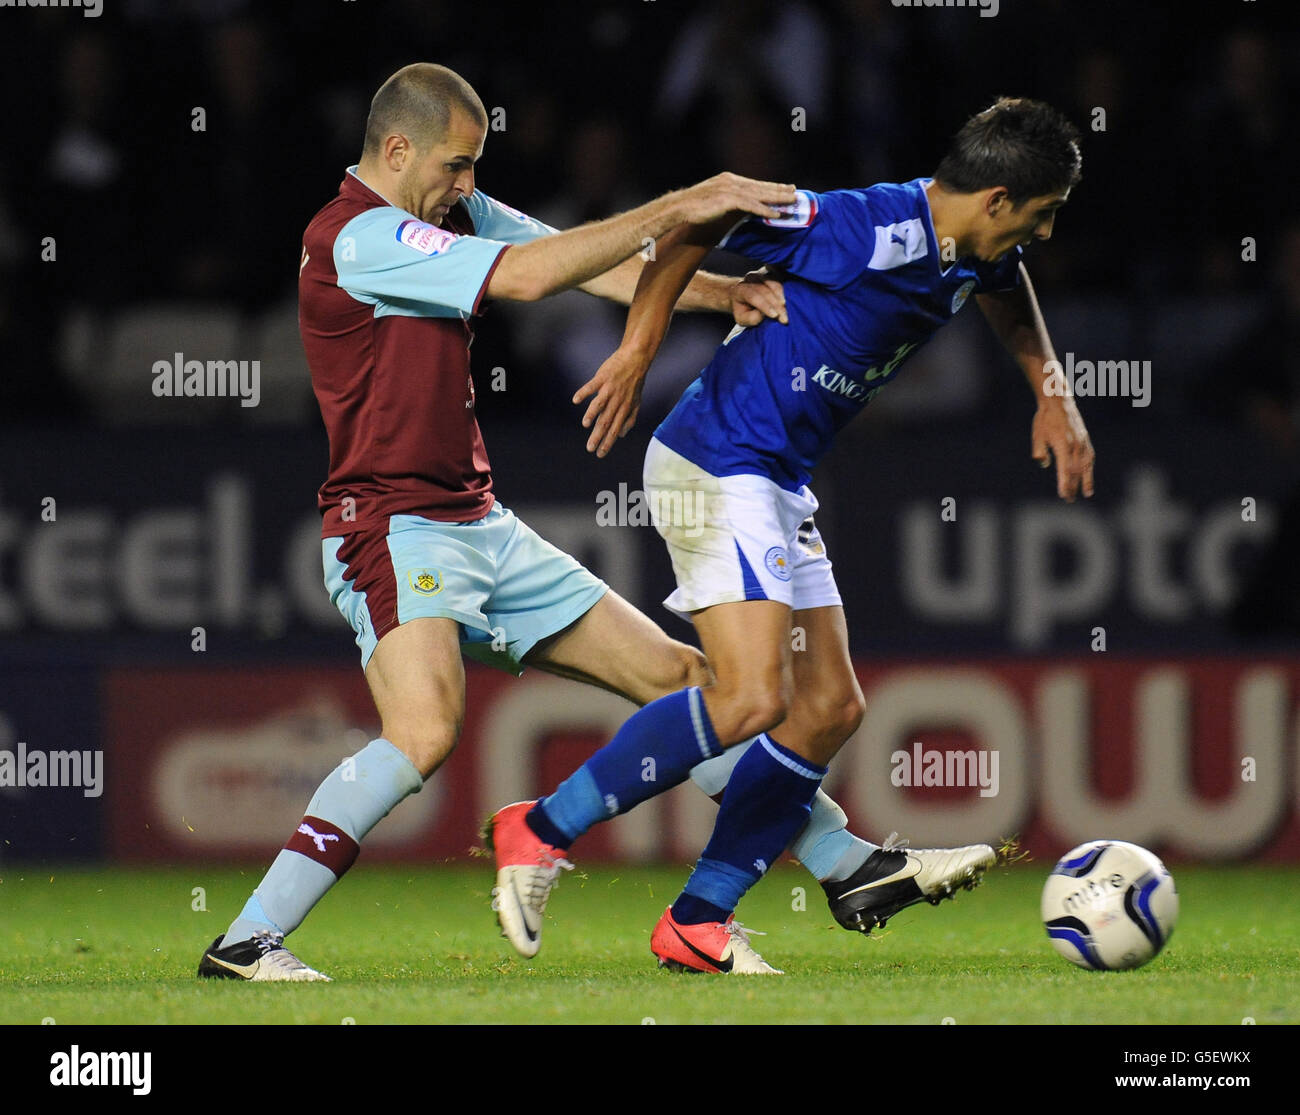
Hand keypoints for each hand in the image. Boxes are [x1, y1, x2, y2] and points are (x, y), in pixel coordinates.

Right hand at [573, 346, 649, 456]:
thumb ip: (629, 419)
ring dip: (592, 414)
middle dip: (598, 436)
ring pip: (599, 404)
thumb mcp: (636, 402)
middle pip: (606, 421)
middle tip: (589, 449)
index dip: (608, 443)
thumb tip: (620, 435)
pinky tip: (576, 400)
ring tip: (585, 425)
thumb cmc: (635, 382)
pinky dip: (583, 392)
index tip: (600, 454)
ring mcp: (609, 389)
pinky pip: (591, 386)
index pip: (615, 429)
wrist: (636, 359)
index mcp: (624, 408)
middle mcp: (617, 400)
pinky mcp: (602, 377)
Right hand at [676, 172, 796, 224]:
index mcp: (728, 180)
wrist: (678, 208)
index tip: (785, 189)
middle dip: (779, 190)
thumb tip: (740, 211)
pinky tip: (775, 213)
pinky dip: (764, 209)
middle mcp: (731, 181)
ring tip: (791, 202)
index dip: (771, 187)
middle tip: (796, 192)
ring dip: (777, 198)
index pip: (754, 184)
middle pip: (760, 186)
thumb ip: (728, 203)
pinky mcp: (727, 199)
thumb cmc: (693, 209)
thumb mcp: (714, 203)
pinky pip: (750, 205)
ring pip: (759, 194)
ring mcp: (729, 189)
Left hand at [730, 270, 786, 325]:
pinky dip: (786, 286)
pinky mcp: (770, 272)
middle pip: (765, 290)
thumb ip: (751, 318)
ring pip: (774, 282)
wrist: (743, 296)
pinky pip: (780, 277)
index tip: (775, 316)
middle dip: (776, 305)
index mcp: (740, 289)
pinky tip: (791, 296)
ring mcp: (761, 273)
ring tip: (788, 309)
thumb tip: (764, 314)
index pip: (753, 296)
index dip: (765, 306)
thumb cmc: (743, 310)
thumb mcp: (742, 319)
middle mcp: (751, 278)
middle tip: (784, 318)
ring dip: (782, 296)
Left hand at [1032, 399, 1094, 500]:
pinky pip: (1089, 457)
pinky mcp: (1085, 440)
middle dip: (1073, 486)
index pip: (1065, 470)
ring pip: (1086, 465)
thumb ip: (1040, 452)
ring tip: (1086, 493)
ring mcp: (1083, 442)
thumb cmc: (1044, 420)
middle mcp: (1076, 445)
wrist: (1058, 401)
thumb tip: (1044, 464)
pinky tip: (1089, 476)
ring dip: (1085, 480)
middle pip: (1076, 471)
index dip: (1064, 484)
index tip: (1063, 495)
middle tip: (1069, 499)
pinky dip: (1090, 468)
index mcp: (1063, 445)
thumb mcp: (1037, 436)